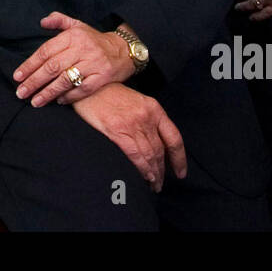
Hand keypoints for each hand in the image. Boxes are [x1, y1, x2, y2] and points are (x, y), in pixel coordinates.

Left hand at [12, 12, 133, 106]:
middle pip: (52, 67)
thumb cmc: (96, 40)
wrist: (125, 50)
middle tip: (21, 92)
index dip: (30, 64)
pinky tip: (58, 101)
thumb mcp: (78, 25)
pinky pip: (82, 90)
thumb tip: (42, 22)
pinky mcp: (103, 77)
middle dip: (34, 81)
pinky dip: (69, 97)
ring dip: (48, 92)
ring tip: (35, 101)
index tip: (17, 76)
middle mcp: (82, 49)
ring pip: (66, 80)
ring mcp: (93, 64)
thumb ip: (59, 21)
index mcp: (73, 36)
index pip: (46, 51)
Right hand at [70, 83, 186, 191]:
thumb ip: (147, 119)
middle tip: (160, 184)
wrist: (90, 85)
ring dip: (153, 174)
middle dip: (162, 171)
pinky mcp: (117, 131)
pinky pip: (135, 155)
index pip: (174, 138)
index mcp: (154, 108)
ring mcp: (133, 124)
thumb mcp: (136, 101)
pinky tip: (144, 177)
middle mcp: (147, 117)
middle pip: (161, 150)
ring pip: (149, 155)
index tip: (181, 172)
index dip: (179, 159)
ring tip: (153, 185)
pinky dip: (142, 169)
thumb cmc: (110, 94)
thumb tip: (154, 144)